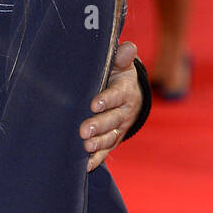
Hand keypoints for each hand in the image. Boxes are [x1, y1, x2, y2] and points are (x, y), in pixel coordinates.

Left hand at [81, 39, 140, 171]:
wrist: (129, 93)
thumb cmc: (117, 74)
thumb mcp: (120, 64)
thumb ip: (121, 57)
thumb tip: (128, 47)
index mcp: (124, 90)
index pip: (116, 95)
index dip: (106, 100)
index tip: (94, 104)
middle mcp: (123, 112)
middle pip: (112, 120)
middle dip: (98, 126)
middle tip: (83, 131)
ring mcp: (118, 128)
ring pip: (110, 137)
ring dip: (98, 144)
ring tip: (85, 147)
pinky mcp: (112, 139)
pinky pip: (106, 151)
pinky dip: (96, 159)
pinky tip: (85, 166)